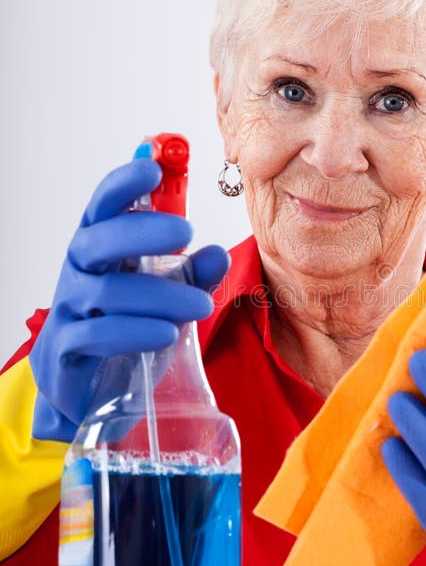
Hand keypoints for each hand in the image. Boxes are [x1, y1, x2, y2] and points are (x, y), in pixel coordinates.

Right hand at [29, 159, 229, 442]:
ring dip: (159, 294)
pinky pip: (95, 335)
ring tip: (202, 305)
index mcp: (101, 253)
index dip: (122, 184)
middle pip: (95, 240)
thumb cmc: (127, 336)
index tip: (152, 168)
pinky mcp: (67, 351)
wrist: (90, 398)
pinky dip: (134, 332)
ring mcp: (68, 312)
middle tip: (187, 231)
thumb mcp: (167, 302)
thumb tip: (218, 252)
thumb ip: (193, 278)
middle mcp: (79, 274)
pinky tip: (167, 334)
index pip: (103, 208)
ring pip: (105, 292)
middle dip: (140, 230)